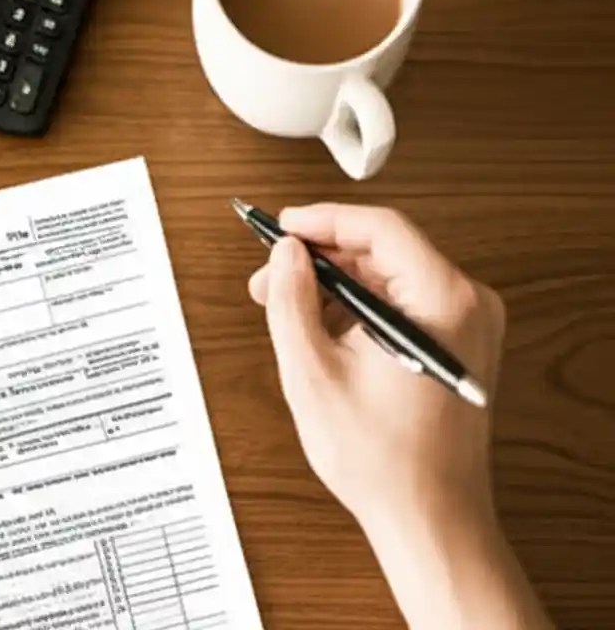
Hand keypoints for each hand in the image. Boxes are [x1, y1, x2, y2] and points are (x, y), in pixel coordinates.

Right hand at [247, 204, 506, 530]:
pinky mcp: (456, 346)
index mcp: (442, 302)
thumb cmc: (382, 459)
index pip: (380, 228)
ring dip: (335, 284)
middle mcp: (466, 306)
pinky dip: (357, 308)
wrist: (427, 515)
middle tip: (270, 274)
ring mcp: (467, 327)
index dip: (323, 220)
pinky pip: (401, 304)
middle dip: (320, 257)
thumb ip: (292, 301)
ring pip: (389, 277)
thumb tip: (285, 254)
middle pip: (384, 250)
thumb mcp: (313, 371)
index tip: (282, 226)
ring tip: (284, 304)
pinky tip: (318, 328)